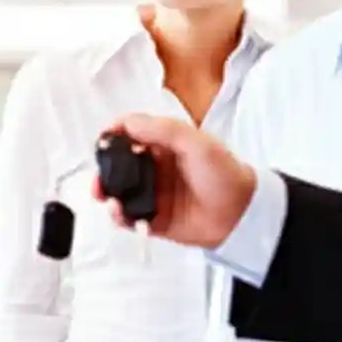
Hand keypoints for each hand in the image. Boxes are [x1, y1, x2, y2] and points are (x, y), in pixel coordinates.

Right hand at [92, 113, 256, 249]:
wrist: (242, 215)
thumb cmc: (225, 175)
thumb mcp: (195, 141)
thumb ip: (161, 130)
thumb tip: (127, 123)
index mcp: (165, 143)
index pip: (130, 132)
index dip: (114, 134)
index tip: (103, 139)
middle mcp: (157, 167)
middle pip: (119, 163)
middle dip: (104, 166)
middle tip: (100, 172)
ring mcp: (155, 193)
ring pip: (119, 191)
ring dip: (107, 192)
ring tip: (105, 195)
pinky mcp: (155, 218)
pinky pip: (129, 217)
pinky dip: (119, 215)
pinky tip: (119, 212)